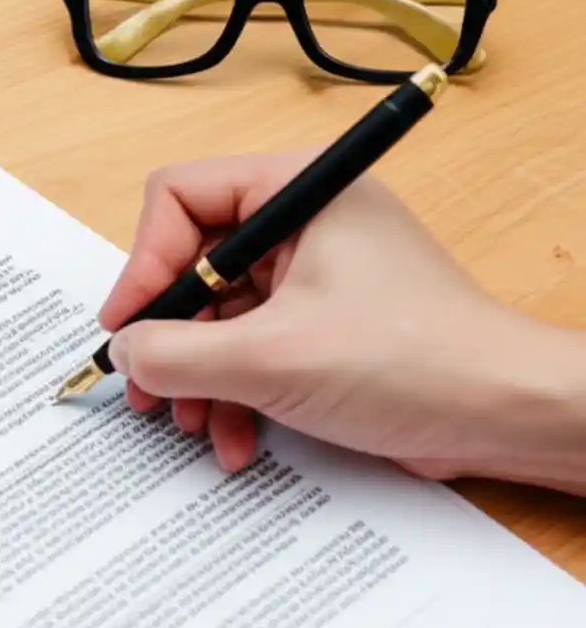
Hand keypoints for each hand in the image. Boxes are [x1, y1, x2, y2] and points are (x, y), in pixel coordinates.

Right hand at [101, 152, 585, 492]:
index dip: (143, 262)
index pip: (181, 197)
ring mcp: (313, 274)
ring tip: (193, 423)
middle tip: (145, 388)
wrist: (502, 416)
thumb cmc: (413, 362)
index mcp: (299, 189)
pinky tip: (236, 438)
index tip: (127, 326)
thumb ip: (177, 353)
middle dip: (170, 337)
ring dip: (198, 377)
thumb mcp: (270, 358)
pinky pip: (250, 348)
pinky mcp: (321, 324)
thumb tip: (125, 351)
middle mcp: (303, 221)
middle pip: (194, 264)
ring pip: (218, 316)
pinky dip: (234, 393)